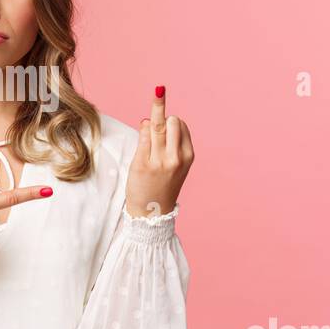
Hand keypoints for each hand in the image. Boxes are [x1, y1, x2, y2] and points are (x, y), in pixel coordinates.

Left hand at [125, 85, 193, 217]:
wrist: (151, 212)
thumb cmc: (162, 184)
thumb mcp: (176, 164)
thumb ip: (170, 143)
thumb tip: (151, 119)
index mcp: (188, 156)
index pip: (181, 124)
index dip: (172, 122)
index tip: (165, 128)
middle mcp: (176, 158)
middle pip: (171, 120)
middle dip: (162, 116)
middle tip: (156, 125)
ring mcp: (159, 161)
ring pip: (156, 124)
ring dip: (150, 121)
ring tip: (147, 125)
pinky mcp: (142, 164)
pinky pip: (143, 135)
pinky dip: (142, 129)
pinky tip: (143, 130)